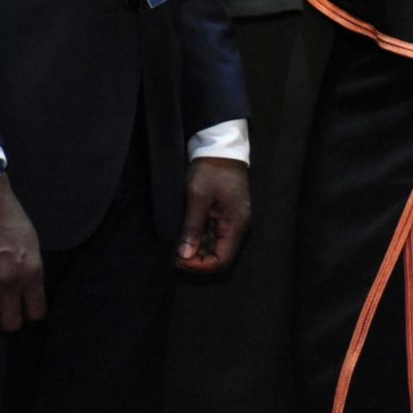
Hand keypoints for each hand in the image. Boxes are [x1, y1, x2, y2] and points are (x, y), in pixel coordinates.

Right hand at [0, 173, 45, 331]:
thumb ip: (29, 269)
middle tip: (6, 309)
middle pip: (11, 324)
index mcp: (31, 271)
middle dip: (10, 319)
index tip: (27, 309)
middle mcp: (9, 283)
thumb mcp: (30, 242)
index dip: (32, 313)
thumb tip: (26, 289)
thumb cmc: (9, 215)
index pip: (36, 312)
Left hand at [177, 157, 250, 272]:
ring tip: (177, 243)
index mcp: (236, 225)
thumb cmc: (210, 170)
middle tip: (174, 253)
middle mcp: (237, 226)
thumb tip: (185, 256)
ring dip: (196, 248)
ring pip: (214, 246)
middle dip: (196, 258)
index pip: (222, 260)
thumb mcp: (198, 197)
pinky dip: (199, 237)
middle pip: (218, 255)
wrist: (219, 146)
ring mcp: (231, 220)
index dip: (200, 266)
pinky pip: (213, 234)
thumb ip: (192, 227)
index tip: (180, 260)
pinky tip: (184, 233)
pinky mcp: (224, 214)